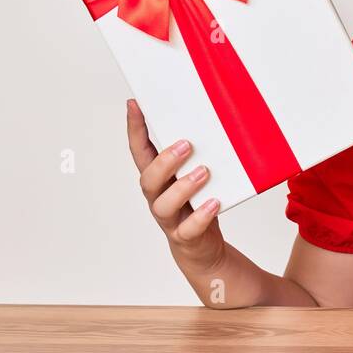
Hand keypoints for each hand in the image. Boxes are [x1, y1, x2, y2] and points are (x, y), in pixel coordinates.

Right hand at [126, 98, 225, 270]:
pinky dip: (201, 216)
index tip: (134, 104)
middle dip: (164, 161)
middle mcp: (159, 197)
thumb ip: (200, 154)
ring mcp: (170, 219)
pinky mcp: (186, 236)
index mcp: (159, 178)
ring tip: (204, 172)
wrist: (203, 248)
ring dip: (182, 187)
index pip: (140, 151)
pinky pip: (189, 229)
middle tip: (186, 145)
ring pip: (164, 205)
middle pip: (148, 180)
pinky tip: (214, 203)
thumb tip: (218, 118)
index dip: (135, 129)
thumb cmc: (199, 204)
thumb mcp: (196, 176)